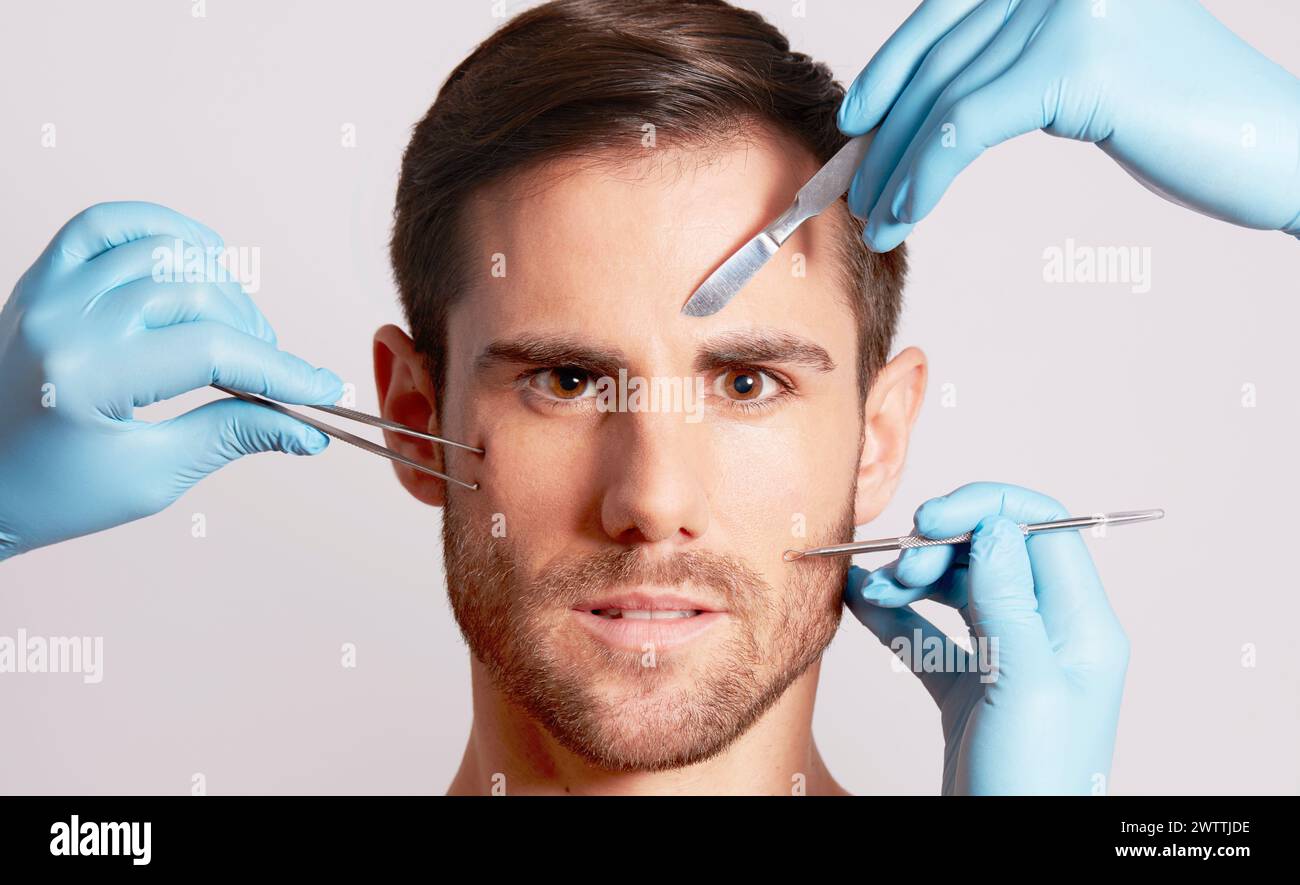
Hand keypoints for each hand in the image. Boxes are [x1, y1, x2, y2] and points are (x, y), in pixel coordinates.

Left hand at [0, 201, 342, 560]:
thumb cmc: (54, 494)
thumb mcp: (151, 477)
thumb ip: (232, 435)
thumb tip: (308, 427)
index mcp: (87, 377)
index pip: (212, 350)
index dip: (281, 368)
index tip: (323, 388)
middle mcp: (64, 320)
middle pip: (197, 294)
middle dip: (253, 333)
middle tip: (271, 372)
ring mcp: (48, 291)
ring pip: (164, 251)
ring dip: (219, 285)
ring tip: (233, 328)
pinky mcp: (40, 278)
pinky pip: (107, 223)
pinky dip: (161, 231)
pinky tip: (194, 262)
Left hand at [839, 0, 1299, 250]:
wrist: (1271, 142)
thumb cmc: (1178, 111)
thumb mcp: (1082, 62)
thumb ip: (1014, 55)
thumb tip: (930, 92)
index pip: (949, 10)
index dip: (894, 66)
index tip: (856, 118)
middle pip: (942, 56)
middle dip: (888, 130)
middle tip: (857, 185)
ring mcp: (1066, 8)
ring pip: (947, 97)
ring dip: (898, 166)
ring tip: (876, 216)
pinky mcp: (1073, 63)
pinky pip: (967, 128)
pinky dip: (925, 176)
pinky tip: (906, 215)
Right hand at [844, 482, 1129, 793]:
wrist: (1008, 855)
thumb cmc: (1034, 783)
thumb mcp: (1027, 684)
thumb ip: (1010, 600)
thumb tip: (994, 525)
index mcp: (1079, 626)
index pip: (1040, 528)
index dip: (983, 510)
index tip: (929, 519)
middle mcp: (1047, 634)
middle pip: (991, 553)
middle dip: (937, 548)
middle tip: (900, 570)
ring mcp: (1006, 660)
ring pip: (957, 589)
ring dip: (911, 577)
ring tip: (871, 588)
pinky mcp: (970, 689)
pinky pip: (929, 633)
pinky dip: (894, 613)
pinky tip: (861, 601)